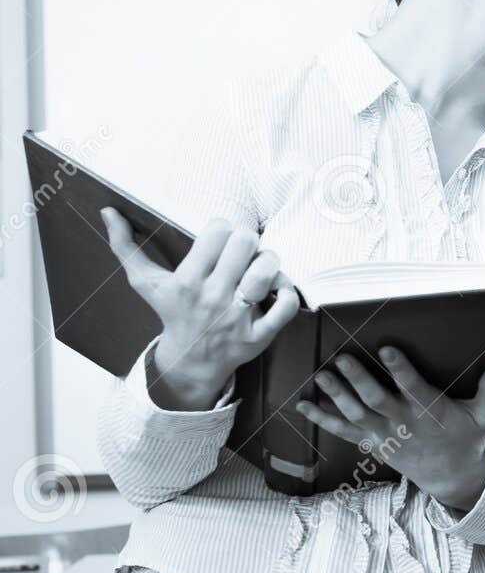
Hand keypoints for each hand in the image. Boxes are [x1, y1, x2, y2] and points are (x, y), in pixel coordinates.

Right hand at [103, 209, 298, 409]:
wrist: (191, 360)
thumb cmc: (172, 312)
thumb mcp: (145, 282)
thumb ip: (125, 245)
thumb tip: (108, 211)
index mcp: (187, 281)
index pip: (217, 232)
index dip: (223, 228)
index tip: (220, 238)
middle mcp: (212, 298)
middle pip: (244, 245)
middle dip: (247, 240)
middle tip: (243, 250)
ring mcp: (237, 317)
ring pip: (266, 272)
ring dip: (270, 261)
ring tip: (261, 265)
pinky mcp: (259, 335)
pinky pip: (286, 307)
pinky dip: (288, 292)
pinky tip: (278, 288)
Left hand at [294, 346, 484, 509]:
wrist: (451, 476)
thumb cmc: (468, 439)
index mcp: (431, 413)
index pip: (414, 388)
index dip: (401, 370)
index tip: (388, 349)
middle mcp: (403, 424)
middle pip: (377, 400)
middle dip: (359, 380)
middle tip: (343, 359)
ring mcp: (384, 435)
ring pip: (356, 414)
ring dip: (337, 395)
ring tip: (322, 375)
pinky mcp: (372, 443)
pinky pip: (343, 431)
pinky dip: (322, 419)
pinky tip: (303, 405)